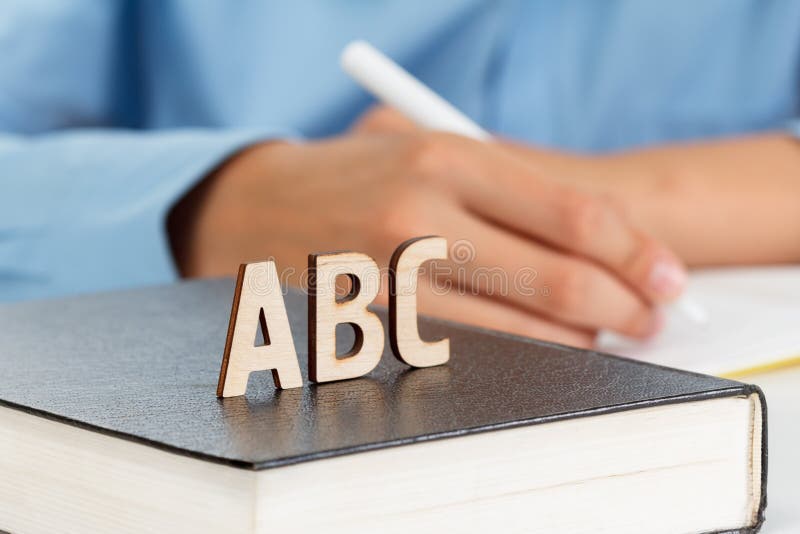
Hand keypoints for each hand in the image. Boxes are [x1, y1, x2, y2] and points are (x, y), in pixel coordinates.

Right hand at [169, 111, 687, 347]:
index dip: (636, 252)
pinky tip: (534, 349)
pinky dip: (518, 360)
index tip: (666, 277)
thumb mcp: (427, 148)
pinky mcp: (369, 332)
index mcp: (444, 158)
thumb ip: (510, 185)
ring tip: (596, 335)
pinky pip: (471, 361)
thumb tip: (604, 240)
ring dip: (576, 343)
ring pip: (522, 334)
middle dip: (624, 308)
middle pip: (559, 279)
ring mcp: (389, 282)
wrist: (250, 208)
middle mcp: (417, 217)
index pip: (574, 213)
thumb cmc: (355, 176)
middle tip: (648, 318)